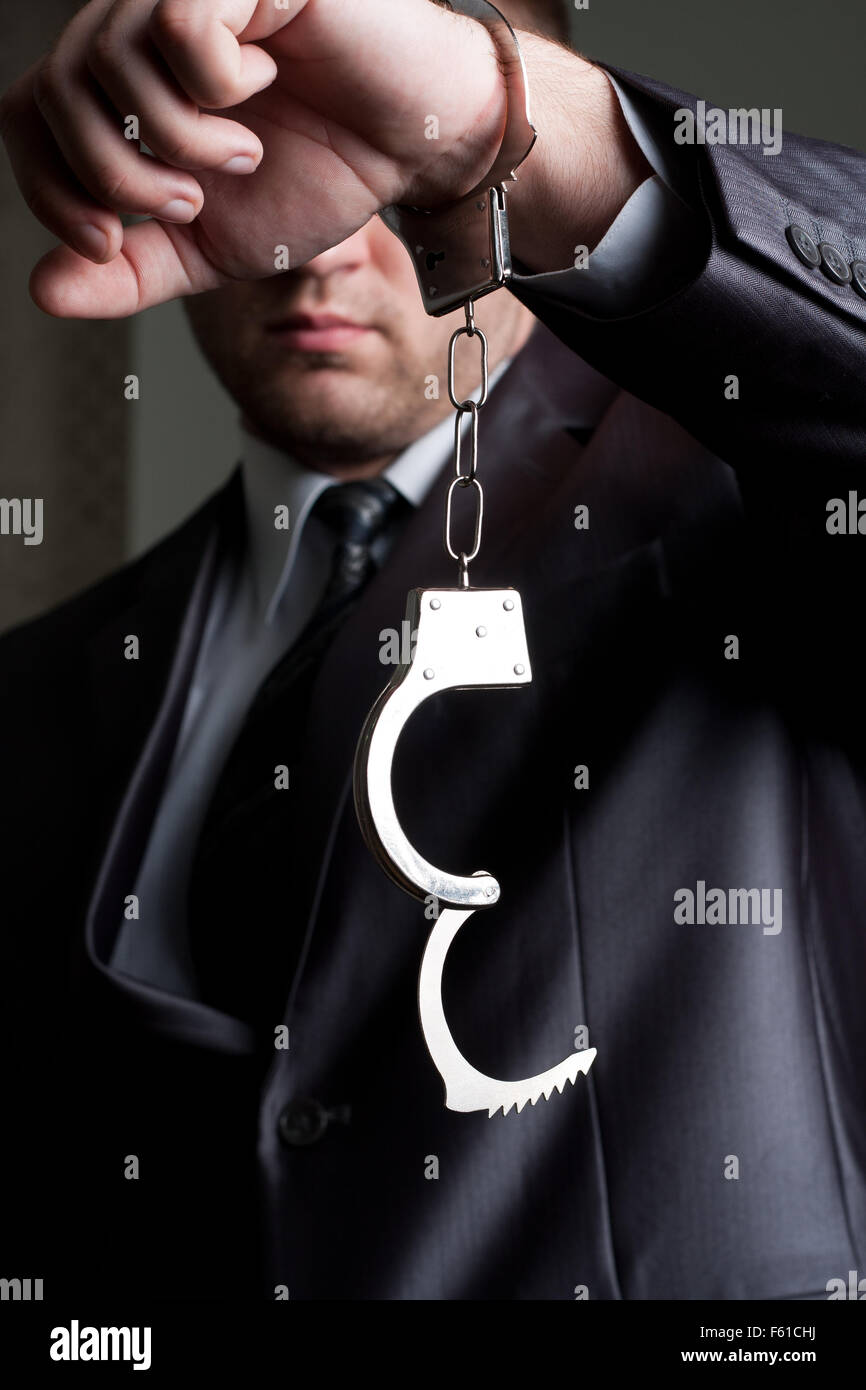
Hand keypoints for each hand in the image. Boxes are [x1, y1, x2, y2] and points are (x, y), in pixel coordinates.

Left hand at [0, 0, 507, 316]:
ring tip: (244, 150)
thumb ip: (134, 268)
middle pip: (56, 92)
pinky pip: (178, 29)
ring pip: (111, 62)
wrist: (414, 145)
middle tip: (191, 201)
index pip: (27, 114)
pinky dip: (219, 88)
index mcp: (127, 85)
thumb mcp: (214, 247)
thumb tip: (45, 291)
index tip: (106, 241)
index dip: (48, 188)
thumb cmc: (322, 176)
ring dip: (179, 141)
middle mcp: (140, 26)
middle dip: (116, 177)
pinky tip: (268, 80)